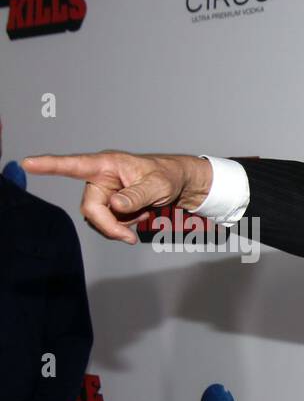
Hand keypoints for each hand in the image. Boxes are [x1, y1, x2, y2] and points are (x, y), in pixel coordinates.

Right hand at [20, 151, 213, 243]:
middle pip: (90, 208)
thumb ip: (137, 196)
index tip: (28, 163)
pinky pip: (107, 223)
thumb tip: (115, 206)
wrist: (178, 184)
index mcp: (107, 164)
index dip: (50, 165)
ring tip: (143, 214)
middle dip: (110, 225)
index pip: (74, 165)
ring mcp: (103, 193)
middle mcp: (100, 178)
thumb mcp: (158, 185)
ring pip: (97, 219)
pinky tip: (138, 217)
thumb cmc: (167, 176)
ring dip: (119, 225)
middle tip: (130, 237)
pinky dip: (123, 226)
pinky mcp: (108, 205)